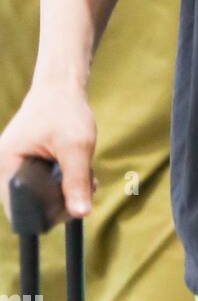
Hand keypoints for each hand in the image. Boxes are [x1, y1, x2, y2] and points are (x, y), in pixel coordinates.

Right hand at [0, 80, 96, 223]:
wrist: (61, 87)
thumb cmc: (65, 110)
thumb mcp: (76, 146)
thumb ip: (77, 181)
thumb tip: (81, 214)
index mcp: (5, 166)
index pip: (20, 209)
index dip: (48, 212)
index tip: (73, 202)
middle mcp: (3, 170)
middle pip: (29, 206)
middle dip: (59, 201)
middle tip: (85, 187)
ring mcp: (12, 168)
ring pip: (37, 198)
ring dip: (62, 193)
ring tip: (85, 177)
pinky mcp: (24, 166)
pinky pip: (40, 187)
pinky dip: (59, 183)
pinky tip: (76, 172)